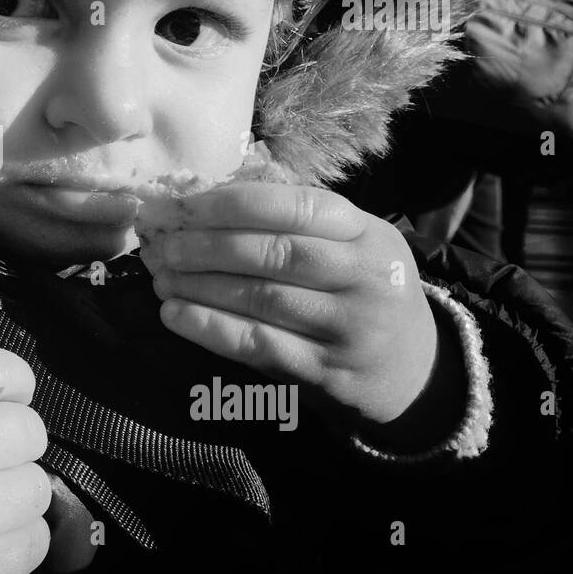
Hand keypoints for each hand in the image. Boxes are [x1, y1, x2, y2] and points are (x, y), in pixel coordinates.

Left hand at [146, 182, 461, 436]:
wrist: (414, 372)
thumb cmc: (360, 293)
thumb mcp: (349, 247)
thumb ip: (291, 224)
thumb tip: (198, 201)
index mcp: (366, 233)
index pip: (293, 206)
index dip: (228, 204)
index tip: (177, 207)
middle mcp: (365, 277)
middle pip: (275, 252)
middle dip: (205, 245)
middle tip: (158, 244)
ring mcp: (351, 328)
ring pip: (262, 298)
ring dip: (200, 285)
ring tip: (159, 276)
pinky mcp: (329, 372)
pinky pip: (260, 345)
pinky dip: (210, 327)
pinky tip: (175, 314)